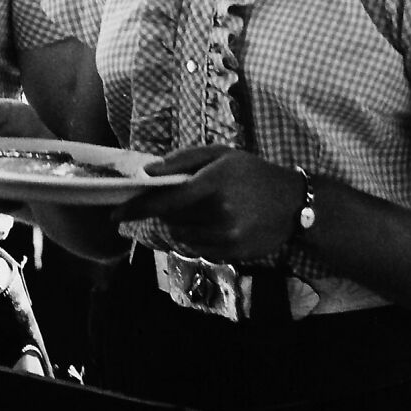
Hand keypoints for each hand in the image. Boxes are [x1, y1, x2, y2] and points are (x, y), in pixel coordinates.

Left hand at [113, 145, 302, 259]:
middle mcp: (218, 215)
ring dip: (182, 224)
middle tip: (185, 197)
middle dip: (167, 209)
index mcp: (212, 185)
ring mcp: (227, 238)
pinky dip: (197, 238)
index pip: (164, 200)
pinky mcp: (233, 255)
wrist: (295, 203)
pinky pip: (198, 250)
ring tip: (205, 209)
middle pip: (170, 219)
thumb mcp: (219, 155)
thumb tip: (147, 173)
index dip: (136, 208)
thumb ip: (181, 161)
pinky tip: (217, 224)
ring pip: (182, 236)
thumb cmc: (252, 172)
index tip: (114, 214)